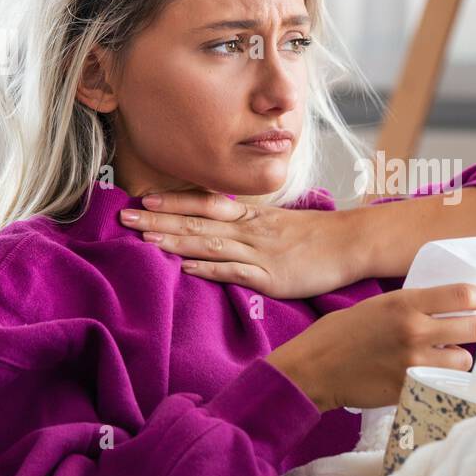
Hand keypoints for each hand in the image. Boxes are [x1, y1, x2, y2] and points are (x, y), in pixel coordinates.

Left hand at [118, 189, 362, 298]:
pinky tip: (185, 268)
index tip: (144, 199)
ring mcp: (259, 253)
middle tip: (125, 217)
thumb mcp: (279, 222)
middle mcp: (250, 230)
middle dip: (160, 220)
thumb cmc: (317, 235)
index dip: (174, 202)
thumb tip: (221, 224)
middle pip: (198, 222)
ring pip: (210, 244)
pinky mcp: (270, 276)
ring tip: (145, 241)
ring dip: (175, 242)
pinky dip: (209, 268)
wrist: (350, 243)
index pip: (205, 203)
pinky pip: (235, 271)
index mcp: (251, 216)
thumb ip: (250, 224)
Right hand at [264, 283, 475, 411]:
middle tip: (473, 332)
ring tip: (445, 358)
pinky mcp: (409, 388)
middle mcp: (415, 330)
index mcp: (406, 303)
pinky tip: (432, 375)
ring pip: (465, 360)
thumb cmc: (342, 333)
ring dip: (460, 359)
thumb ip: (415, 305)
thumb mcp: (380, 305)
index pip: (464, 295)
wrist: (313, 368)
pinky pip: (444, 383)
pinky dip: (443, 380)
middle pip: (475, 327)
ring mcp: (413, 362)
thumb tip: (451, 307)